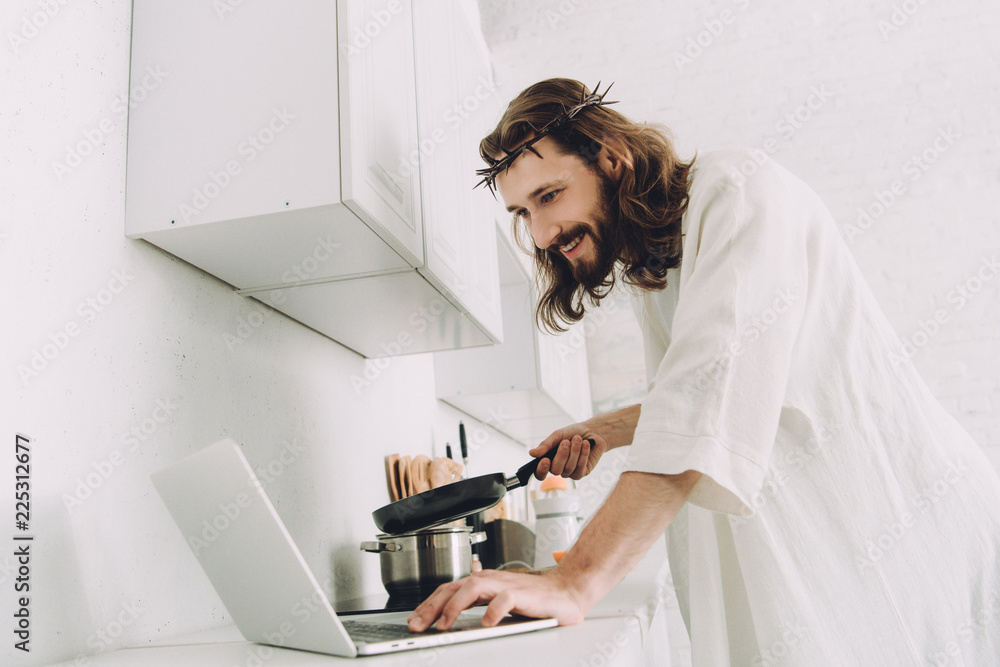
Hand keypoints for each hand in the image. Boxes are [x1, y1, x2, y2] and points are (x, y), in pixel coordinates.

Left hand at [407, 569, 585, 631]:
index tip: (414, 621)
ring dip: (455, 606)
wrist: (568, 592)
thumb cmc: (535, 599)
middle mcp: (492, 580)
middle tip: (418, 625)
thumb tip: (449, 622)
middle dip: (432, 606)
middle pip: (455, 586)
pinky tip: (485, 623)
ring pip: (475, 586)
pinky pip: (506, 598)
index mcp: (484, 582)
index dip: (428, 604)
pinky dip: (493, 610)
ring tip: (444, 625)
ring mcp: (508, 585)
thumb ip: (479, 606)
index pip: (449, 589)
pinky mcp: (525, 594)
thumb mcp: (499, 603)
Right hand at [530, 429, 607, 480]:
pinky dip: (583, 454)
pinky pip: (580, 468)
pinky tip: (586, 444)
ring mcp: (570, 472)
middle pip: (555, 470)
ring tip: (578, 438)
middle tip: (566, 441)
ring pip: (569, 468)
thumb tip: (531, 453)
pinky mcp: (582, 472)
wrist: (592, 431)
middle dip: (561, 455)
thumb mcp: (557, 435)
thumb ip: (545, 445)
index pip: (540, 473)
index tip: (545, 460)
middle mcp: (559, 468)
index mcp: (549, 460)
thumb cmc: (572, 433)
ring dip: (574, 451)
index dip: (541, 470)